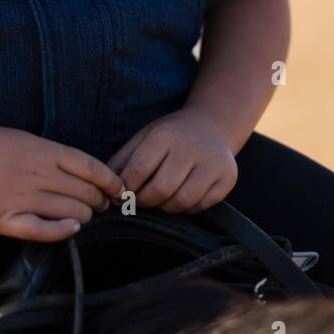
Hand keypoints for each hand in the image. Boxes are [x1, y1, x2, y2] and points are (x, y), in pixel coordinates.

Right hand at [0, 124, 124, 242]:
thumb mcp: (27, 140)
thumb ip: (56, 156)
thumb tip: (89, 175)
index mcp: (44, 151)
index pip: (92, 168)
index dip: (111, 181)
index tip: (118, 189)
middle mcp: (36, 174)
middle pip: (86, 193)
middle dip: (100, 202)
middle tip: (100, 205)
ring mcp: (21, 198)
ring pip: (71, 214)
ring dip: (84, 217)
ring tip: (82, 216)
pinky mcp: (5, 220)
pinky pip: (43, 232)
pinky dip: (63, 232)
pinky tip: (70, 229)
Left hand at [105, 107, 237, 213]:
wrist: (213, 125)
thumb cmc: (172, 135)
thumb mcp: (144, 137)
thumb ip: (123, 160)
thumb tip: (107, 188)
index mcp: (165, 135)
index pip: (139, 169)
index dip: (127, 188)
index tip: (122, 194)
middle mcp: (191, 148)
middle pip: (161, 189)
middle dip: (145, 201)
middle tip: (141, 200)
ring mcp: (212, 164)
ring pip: (182, 201)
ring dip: (166, 207)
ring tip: (161, 199)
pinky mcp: (227, 178)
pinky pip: (201, 206)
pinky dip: (187, 208)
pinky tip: (181, 196)